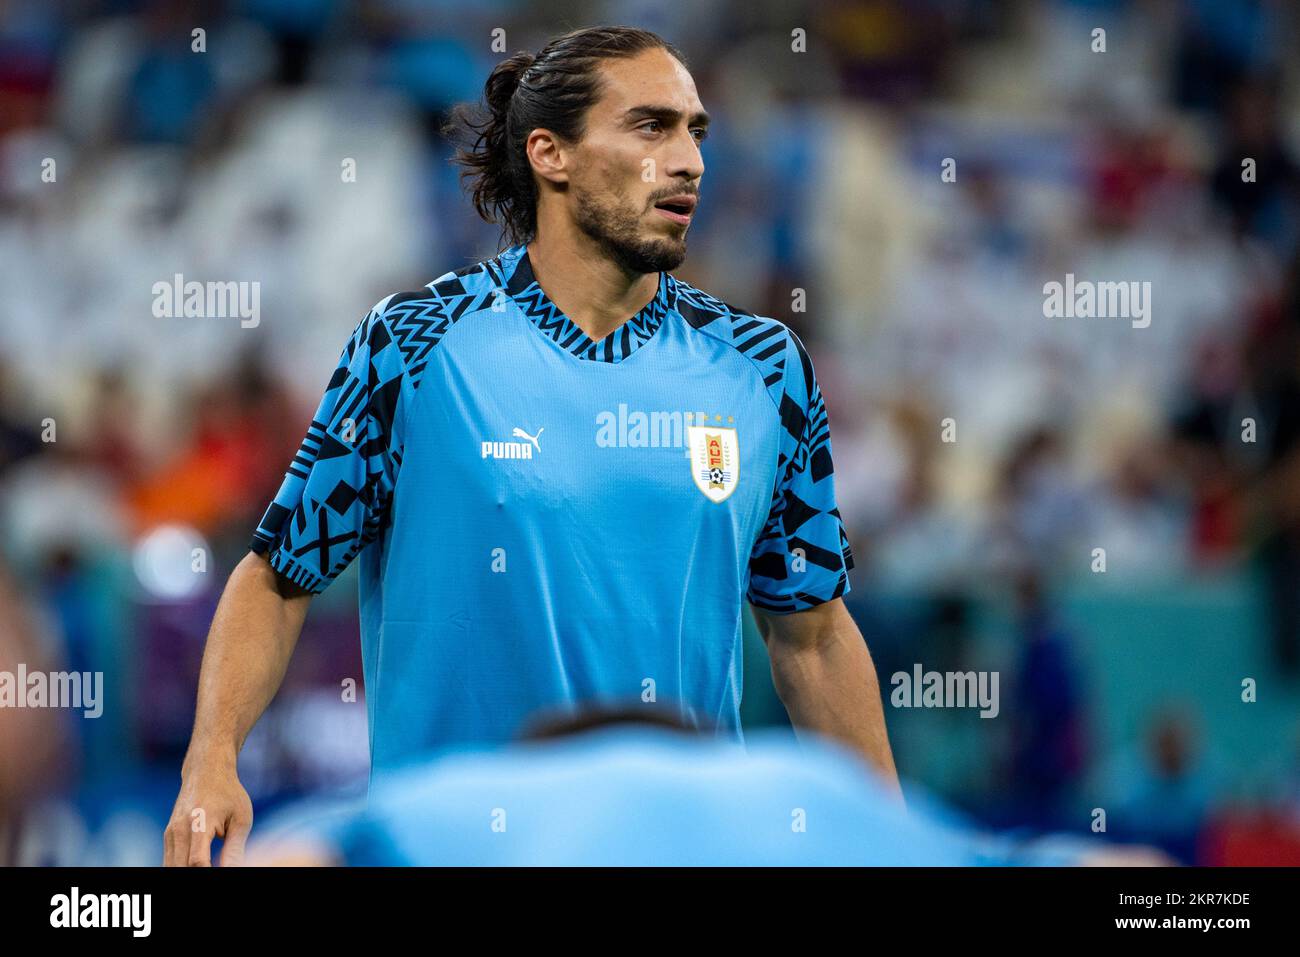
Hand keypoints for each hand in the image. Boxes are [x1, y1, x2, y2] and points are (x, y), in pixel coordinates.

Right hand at [164, 752, 252, 866]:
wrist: (206, 771)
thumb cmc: (229, 794)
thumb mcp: (241, 818)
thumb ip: (235, 849)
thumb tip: (234, 870)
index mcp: (199, 823)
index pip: (197, 861)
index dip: (208, 873)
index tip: (222, 872)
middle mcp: (179, 829)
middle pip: (181, 868)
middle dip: (196, 875)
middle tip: (214, 868)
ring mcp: (170, 833)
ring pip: (171, 867)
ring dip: (187, 873)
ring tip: (207, 868)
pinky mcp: (168, 836)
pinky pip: (170, 862)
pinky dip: (181, 868)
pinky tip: (198, 867)